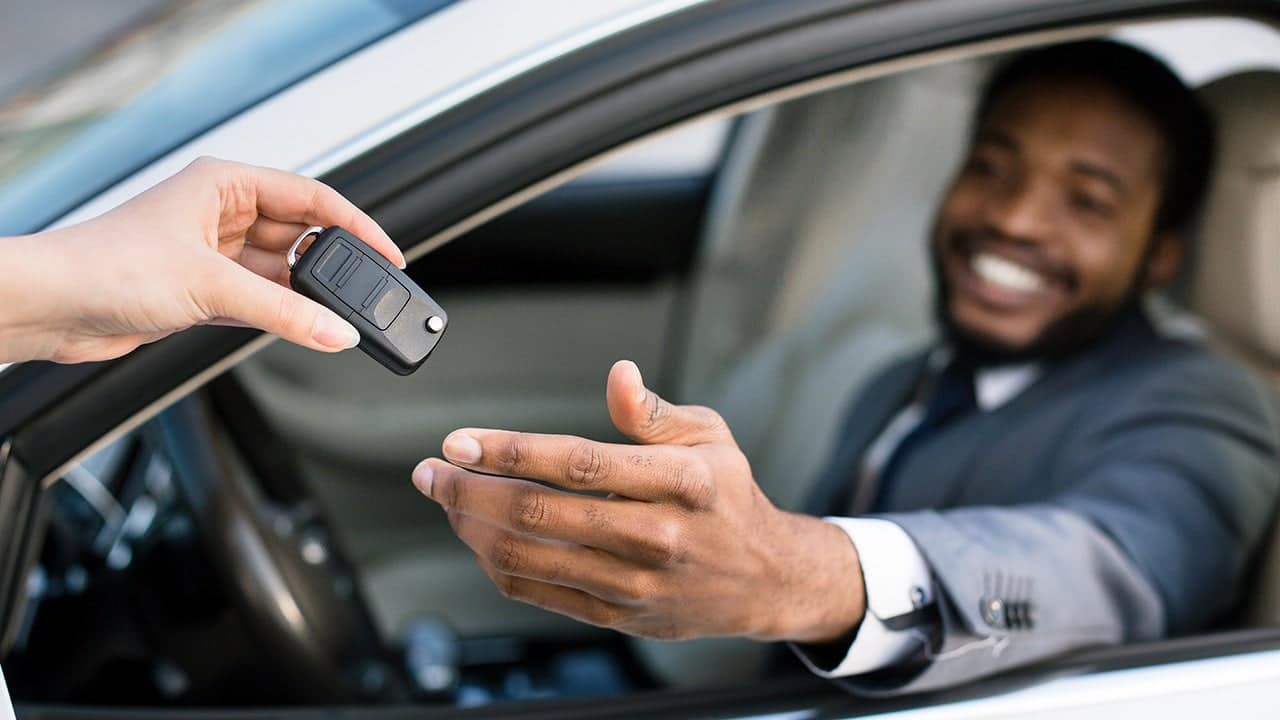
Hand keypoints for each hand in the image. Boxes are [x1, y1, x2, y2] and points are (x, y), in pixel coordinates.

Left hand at [0, 156, 404, 363]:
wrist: (51, 307)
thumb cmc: (105, 265)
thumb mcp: (211, 287)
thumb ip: (284, 312)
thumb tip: (339, 331)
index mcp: (224, 183)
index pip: (310, 198)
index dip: (356, 225)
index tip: (389, 253)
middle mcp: (222, 214)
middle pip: (301, 235)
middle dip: (335, 265)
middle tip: (370, 291)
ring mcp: (214, 253)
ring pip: (283, 272)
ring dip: (308, 295)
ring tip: (341, 317)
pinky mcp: (205, 291)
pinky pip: (263, 300)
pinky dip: (285, 315)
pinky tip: (306, 327)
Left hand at [413, 360, 865, 642]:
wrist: (764, 577)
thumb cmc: (728, 496)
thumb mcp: (709, 437)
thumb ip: (652, 412)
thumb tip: (617, 375)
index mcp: (680, 482)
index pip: (577, 463)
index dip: (509, 450)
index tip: (460, 441)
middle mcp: (656, 536)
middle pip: (539, 514)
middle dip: (470, 490)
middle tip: (433, 471)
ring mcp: (635, 583)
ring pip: (530, 558)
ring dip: (473, 528)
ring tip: (449, 500)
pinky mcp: (619, 615)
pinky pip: (541, 593)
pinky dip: (498, 564)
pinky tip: (480, 536)